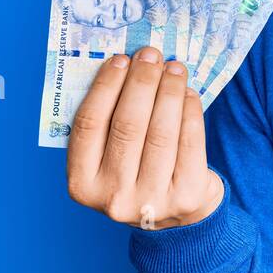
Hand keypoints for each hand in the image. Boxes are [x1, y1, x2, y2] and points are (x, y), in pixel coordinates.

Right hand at [66, 46, 223, 228]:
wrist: (177, 217)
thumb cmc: (137, 172)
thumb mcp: (109, 157)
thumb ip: (109, 122)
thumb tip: (127, 66)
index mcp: (82, 183)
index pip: (89, 124)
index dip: (105, 87)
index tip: (120, 59)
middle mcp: (113, 196)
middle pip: (128, 125)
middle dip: (141, 82)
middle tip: (151, 55)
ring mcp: (150, 199)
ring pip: (161, 131)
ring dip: (169, 91)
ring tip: (174, 68)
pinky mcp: (186, 196)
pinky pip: (190, 141)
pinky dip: (190, 111)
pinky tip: (188, 93)